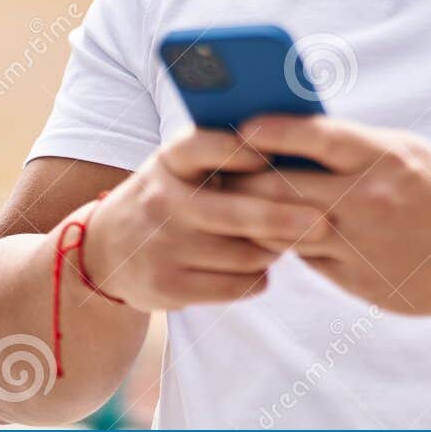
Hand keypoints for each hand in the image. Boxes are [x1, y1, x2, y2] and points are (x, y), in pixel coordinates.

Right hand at [77, 126, 329, 310]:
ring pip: (245, 254)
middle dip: (285, 219)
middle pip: (237, 212)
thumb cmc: (170, 196)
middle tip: (323, 223)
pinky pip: (235, 285)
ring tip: (282, 242)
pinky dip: (257, 278)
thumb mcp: (181, 166)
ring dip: (274, 250)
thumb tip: (298, 153)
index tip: (273, 153)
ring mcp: (162, 245)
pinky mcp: (167, 284)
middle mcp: (163, 199)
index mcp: (171, 160)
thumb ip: (226, 156)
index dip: (239, 149)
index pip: (204, 146)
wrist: (107, 250)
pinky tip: (259, 268)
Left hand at [224, 115, 430, 316]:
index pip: (316, 134)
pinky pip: (304, 257)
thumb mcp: (410, 155)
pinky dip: (281, 243)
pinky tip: (265, 233)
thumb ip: (358, 147)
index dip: (273, 130)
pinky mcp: (357, 277)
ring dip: (253, 215)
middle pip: (285, 184)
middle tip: (214, 168)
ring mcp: (362, 241)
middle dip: (245, 176)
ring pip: (284, 226)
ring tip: (228, 203)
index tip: (242, 126)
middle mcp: (371, 197)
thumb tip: (294, 134)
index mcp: (386, 156)